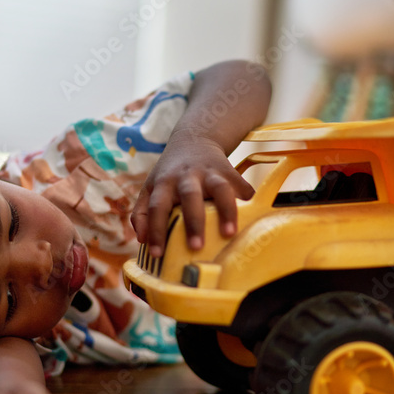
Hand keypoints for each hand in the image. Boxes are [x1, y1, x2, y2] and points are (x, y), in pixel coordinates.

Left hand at [131, 133, 253, 256]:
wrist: (194, 139)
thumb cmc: (169, 174)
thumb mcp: (150, 188)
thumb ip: (141, 213)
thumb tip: (142, 240)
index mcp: (165, 183)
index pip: (156, 206)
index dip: (155, 230)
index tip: (158, 254)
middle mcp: (187, 176)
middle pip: (190, 195)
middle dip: (193, 221)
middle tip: (196, 246)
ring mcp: (210, 172)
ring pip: (220, 188)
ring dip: (226, 210)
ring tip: (230, 233)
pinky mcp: (230, 172)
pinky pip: (242, 187)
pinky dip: (248, 201)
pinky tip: (251, 217)